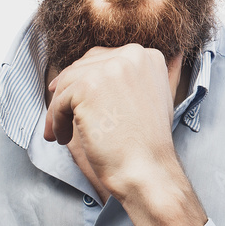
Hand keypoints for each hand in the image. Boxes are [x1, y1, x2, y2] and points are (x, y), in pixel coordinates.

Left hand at [44, 43, 182, 202]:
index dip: (85, 80)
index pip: (103, 59)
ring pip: (67, 83)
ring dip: (59, 110)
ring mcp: (110, 68)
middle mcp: (133, 55)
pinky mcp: (88, 86)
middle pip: (82, 67)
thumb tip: (169, 58)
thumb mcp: (158, 99)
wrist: (146, 170)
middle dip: (68, 92)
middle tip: (59, 116)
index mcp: (147, 57)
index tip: (74, 98)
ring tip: (61, 132)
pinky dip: (56, 121)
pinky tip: (64, 139)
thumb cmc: (147, 144)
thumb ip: (150, 76)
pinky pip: (59, 101)